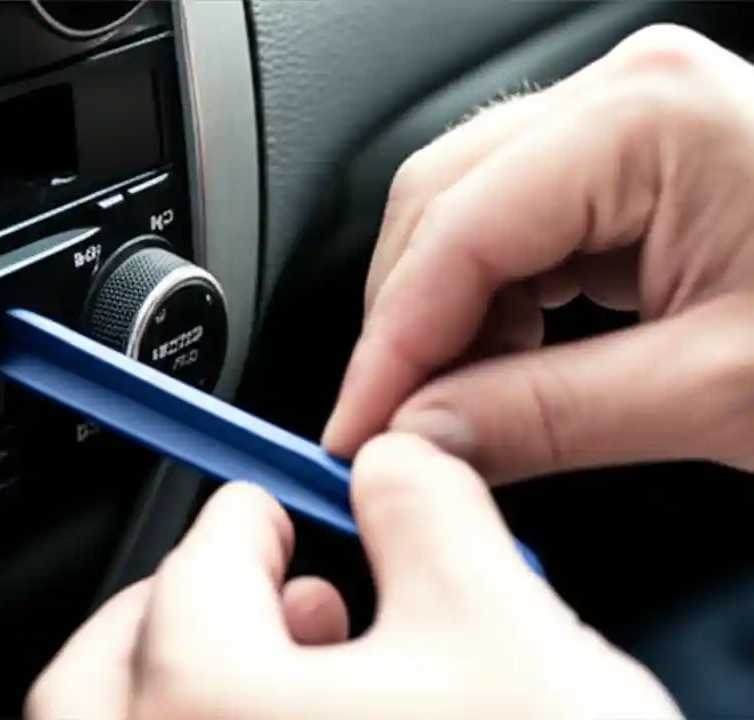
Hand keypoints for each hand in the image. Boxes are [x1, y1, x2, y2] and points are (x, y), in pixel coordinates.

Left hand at [26, 434, 676, 718]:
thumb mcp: (508, 633)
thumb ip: (427, 514)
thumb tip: (395, 465)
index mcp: (205, 702)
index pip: (197, 567)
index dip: (243, 518)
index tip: (267, 506)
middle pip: (105, 667)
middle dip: (175, 604)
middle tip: (248, 580)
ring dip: (186, 684)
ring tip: (297, 662)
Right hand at [323, 24, 753, 481]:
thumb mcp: (718, 392)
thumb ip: (544, 416)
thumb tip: (417, 437)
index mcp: (651, 115)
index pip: (459, 231)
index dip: (390, 346)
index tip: (354, 431)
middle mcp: (628, 99)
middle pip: (442, 209)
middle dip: (407, 329)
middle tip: (391, 430)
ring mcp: (629, 127)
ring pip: (467, 223)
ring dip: (445, 325)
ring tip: (457, 411)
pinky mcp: (636, 172)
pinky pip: (518, 236)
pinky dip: (492, 313)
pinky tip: (502, 371)